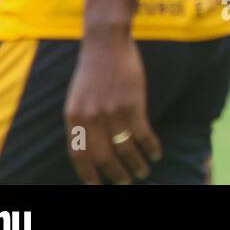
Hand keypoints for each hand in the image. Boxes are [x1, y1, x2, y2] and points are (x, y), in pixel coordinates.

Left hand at [65, 34, 160, 183]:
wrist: (106, 42)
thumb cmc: (93, 69)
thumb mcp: (77, 97)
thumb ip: (81, 121)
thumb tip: (89, 148)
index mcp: (73, 117)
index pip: (78, 155)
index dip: (88, 174)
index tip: (96, 186)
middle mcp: (90, 118)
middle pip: (103, 157)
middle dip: (116, 174)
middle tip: (126, 182)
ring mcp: (111, 111)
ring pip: (125, 149)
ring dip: (136, 164)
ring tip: (143, 172)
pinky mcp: (132, 103)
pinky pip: (143, 133)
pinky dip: (151, 146)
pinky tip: (156, 153)